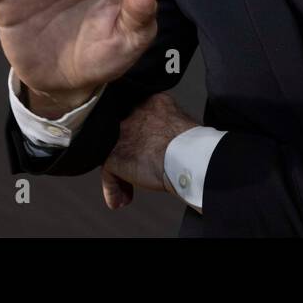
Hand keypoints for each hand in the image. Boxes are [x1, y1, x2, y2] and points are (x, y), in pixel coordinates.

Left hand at [100, 93, 197, 208]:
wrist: (188, 156)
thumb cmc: (194, 144)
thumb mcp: (180, 122)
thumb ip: (166, 124)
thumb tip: (165, 141)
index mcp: (150, 102)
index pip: (135, 117)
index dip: (138, 137)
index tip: (145, 151)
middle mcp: (131, 114)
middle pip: (121, 135)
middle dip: (128, 155)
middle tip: (137, 170)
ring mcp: (120, 135)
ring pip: (113, 154)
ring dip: (120, 175)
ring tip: (127, 191)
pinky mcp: (113, 156)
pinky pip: (108, 174)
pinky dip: (113, 189)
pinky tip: (121, 200)